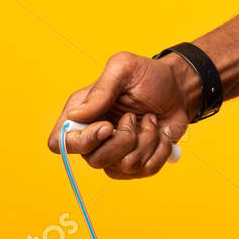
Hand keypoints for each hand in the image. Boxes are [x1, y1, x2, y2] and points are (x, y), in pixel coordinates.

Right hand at [46, 51, 193, 179]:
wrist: (179, 88)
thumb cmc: (149, 76)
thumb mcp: (124, 68)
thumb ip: (100, 90)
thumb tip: (76, 116)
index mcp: (81, 115)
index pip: (59, 143)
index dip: (81, 141)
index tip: (107, 127)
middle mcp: (94, 139)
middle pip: (95, 161)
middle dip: (124, 139)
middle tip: (134, 117)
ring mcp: (115, 154)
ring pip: (124, 166)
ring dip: (146, 140)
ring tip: (150, 120)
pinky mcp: (137, 163)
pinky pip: (146, 169)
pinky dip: (160, 148)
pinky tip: (159, 132)